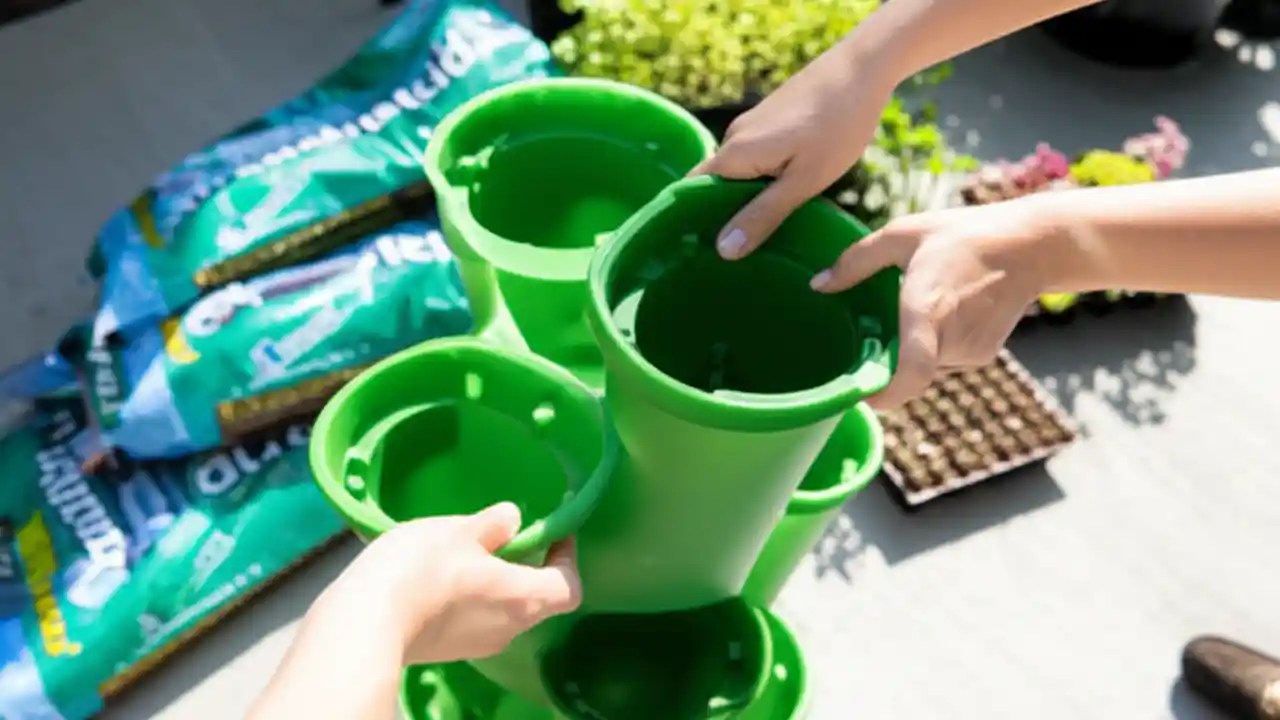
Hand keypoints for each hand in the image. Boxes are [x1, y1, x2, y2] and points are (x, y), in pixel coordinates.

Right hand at [331, 502, 581, 664]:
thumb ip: (493, 525)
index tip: (554, 532)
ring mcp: (478, 645)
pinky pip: (474, 620)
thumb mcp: (459, 531)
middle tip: (508, 536)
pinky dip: (471, 598)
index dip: (567, 558)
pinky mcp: (449, 650)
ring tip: (469, 550)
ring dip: (497, 582)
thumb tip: (513, 519)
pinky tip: (442, 576)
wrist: (364, 622)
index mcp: (523, 599)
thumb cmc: (422, 569)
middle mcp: (509, 629)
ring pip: (504, 610)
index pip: (568, 587)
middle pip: (537, 600)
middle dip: (529, 567)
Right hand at [689, 38, 897, 259]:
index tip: (701, 254)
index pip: (691, 193)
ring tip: (764, 234)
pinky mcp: (768, 121)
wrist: (863, 68)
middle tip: (740, 256)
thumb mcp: (804, 181)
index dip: (692, 223)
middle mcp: (733, 139)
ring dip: (746, 201)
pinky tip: (782, 199)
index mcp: (734, 154)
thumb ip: (763, 215)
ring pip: (736, 174)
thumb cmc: (838, 125)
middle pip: (713, 186)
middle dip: (723, 217)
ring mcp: (750, 127)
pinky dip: (760, 182)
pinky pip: (752, 161)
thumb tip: (723, 250)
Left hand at [809, 198, 1065, 408]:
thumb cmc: (962, 235)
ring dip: (912, 347)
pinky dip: (934, 345)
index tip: (861, 396)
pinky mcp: (984, 356)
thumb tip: (817, 286)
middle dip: (886, 357)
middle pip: (904, 367)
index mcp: (927, 310)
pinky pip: (944, 361)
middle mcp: (951, 339)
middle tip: (876, 328)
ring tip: (919, 307)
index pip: (910, 373)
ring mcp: (971, 352)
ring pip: (924, 366)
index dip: (884, 396)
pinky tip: (944, 311)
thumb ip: (856, 261)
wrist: (1031, 246)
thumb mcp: (903, 234)